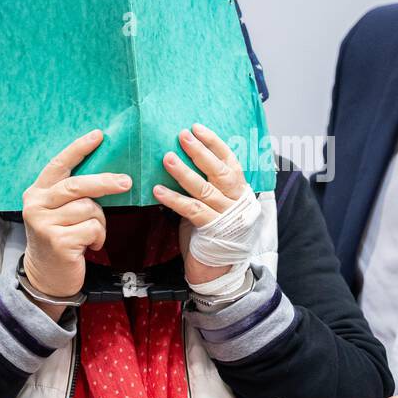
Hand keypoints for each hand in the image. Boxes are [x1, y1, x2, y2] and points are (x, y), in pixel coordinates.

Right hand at [21, 130, 131, 312]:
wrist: (46, 277)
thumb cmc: (59, 238)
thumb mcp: (57, 212)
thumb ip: (71, 193)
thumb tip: (107, 173)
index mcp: (36, 192)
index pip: (59, 164)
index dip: (79, 149)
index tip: (99, 135)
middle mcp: (36, 205)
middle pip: (78, 185)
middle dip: (105, 182)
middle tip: (127, 182)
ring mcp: (45, 224)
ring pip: (90, 209)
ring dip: (99, 223)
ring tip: (91, 235)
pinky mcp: (58, 242)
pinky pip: (92, 229)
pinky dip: (98, 237)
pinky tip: (89, 246)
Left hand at [151, 122, 249, 286]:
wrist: (219, 269)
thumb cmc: (214, 231)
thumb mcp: (216, 204)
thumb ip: (208, 184)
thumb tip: (184, 158)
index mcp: (239, 190)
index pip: (229, 161)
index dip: (214, 143)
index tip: (197, 128)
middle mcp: (235, 200)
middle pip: (218, 171)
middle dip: (199, 151)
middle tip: (182, 135)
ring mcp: (226, 216)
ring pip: (204, 189)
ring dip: (184, 172)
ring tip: (167, 158)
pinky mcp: (212, 230)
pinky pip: (191, 210)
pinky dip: (174, 199)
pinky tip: (158, 190)